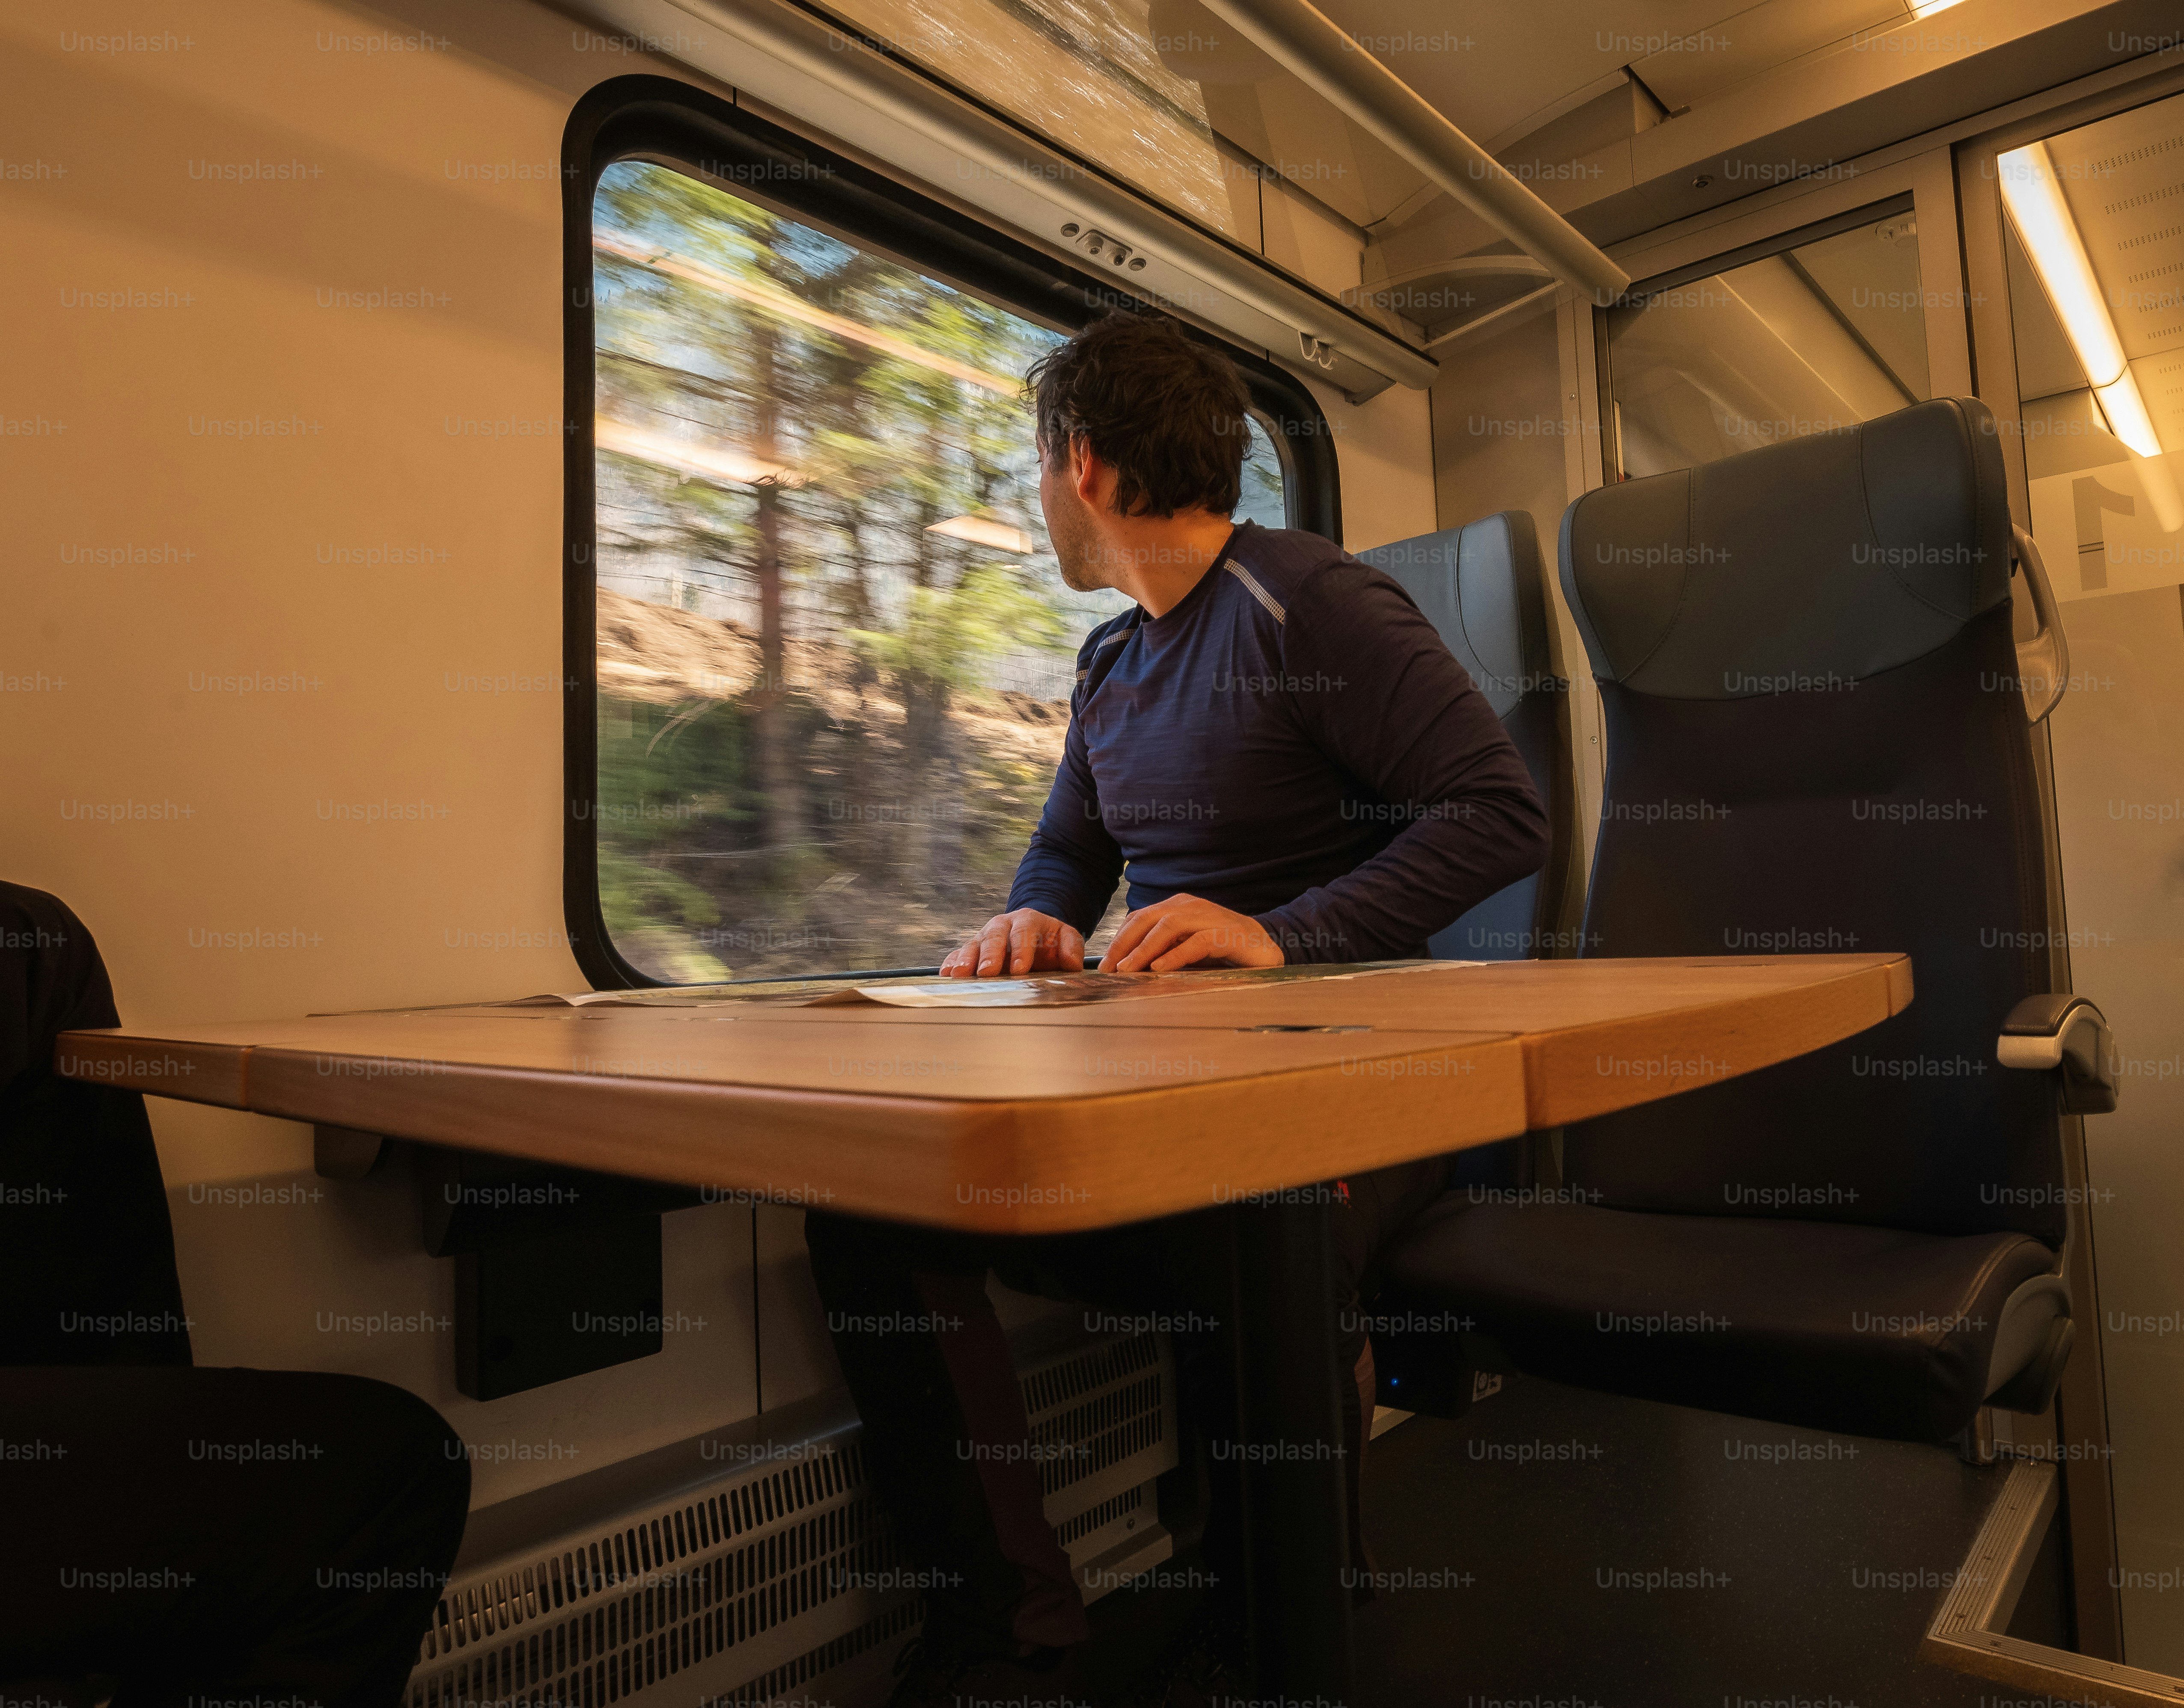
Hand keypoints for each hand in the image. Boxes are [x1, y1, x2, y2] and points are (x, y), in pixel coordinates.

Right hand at [941, 909, 1085, 977]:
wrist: (1032, 931)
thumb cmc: (1049, 939)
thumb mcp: (1066, 937)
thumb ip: (1071, 948)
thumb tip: (1072, 964)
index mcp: (1027, 921)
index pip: (1024, 933)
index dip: (1021, 951)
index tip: (1020, 970)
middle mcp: (1002, 926)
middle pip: (994, 937)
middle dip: (990, 955)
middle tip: (987, 973)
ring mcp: (984, 937)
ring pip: (973, 945)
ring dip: (966, 960)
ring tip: (960, 975)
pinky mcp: (972, 948)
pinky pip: (959, 953)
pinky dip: (952, 962)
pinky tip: (946, 974)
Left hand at [1103, 894, 1284, 973]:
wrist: (1266, 947)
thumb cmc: (1222, 949)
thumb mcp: (1185, 947)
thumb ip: (1162, 950)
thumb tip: (1128, 966)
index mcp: (1177, 907)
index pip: (1139, 918)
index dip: (1119, 940)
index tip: (1104, 964)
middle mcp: (1189, 906)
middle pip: (1147, 919)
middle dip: (1124, 944)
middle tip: (1108, 968)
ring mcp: (1208, 917)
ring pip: (1168, 927)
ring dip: (1144, 949)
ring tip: (1127, 969)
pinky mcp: (1226, 934)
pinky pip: (1196, 942)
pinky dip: (1176, 955)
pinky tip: (1161, 968)